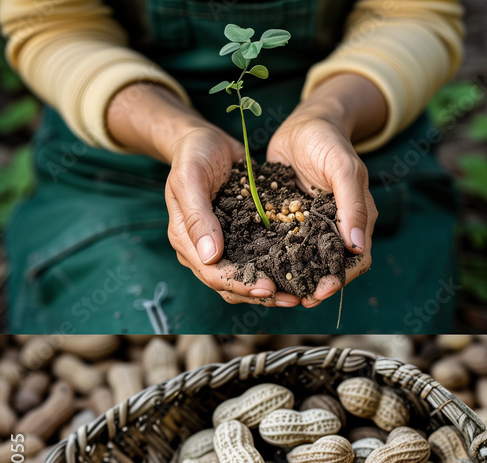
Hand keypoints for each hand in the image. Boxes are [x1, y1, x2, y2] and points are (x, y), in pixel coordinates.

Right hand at [106, 83, 299, 305]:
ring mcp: (224, 244)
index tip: (268, 288)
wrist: (204, 140)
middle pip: (232, 285)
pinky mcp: (242, 236)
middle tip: (293, 297)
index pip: (214, 274)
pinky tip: (299, 269)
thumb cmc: (193, 154)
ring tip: (300, 292)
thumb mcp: (190, 178)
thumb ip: (197, 216)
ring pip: (247, 278)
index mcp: (186, 240)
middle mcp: (204, 249)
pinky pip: (259, 259)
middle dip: (262, 294)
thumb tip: (210, 257)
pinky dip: (276, 266)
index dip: (241, 285)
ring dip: (272, 288)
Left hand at [268, 75, 383, 306]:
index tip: (320, 292)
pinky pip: (285, 246)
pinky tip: (260, 268)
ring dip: (294, 277)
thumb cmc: (328, 141)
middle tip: (296, 301)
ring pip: (307, 261)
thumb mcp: (343, 168)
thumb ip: (352, 204)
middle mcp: (337, 227)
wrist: (304, 123)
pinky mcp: (291, 221)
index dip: (341, 279)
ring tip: (277, 292)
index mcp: (358, 219)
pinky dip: (276, 258)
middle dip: (316, 286)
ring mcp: (313, 226)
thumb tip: (356, 247)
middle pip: (331, 267)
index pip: (356, 260)